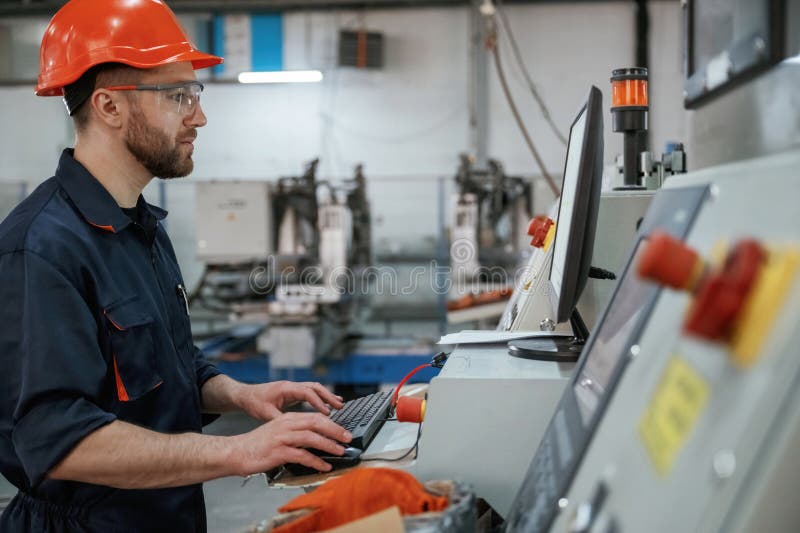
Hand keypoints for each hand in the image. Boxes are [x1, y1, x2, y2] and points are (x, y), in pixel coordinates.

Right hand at [232, 412, 351, 475]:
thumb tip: (316, 439)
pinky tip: (324, 466)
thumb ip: (296, 432)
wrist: (236, 452)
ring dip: (329, 445)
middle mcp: (286, 425)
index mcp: (287, 419)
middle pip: (317, 423)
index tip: (343, 430)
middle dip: (335, 430)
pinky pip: (303, 455)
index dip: (332, 423)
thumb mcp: (278, 432)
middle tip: (348, 438)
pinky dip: (316, 461)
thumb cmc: (257, 445)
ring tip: (340, 451)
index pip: (315, 417)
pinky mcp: (278, 452)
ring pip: (312, 437)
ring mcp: (282, 438)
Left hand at [237, 381, 343, 421]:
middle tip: (340, 407)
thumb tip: (294, 429)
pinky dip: (320, 398)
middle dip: (329, 397)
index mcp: (286, 388)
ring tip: (339, 405)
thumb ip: (281, 420)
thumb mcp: (266, 414)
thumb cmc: (254, 403)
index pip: (307, 393)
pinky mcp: (293, 392)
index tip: (327, 413)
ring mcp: (293, 388)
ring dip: (327, 396)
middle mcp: (291, 385)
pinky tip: (327, 405)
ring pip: (315, 388)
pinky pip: (310, 392)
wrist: (245, 395)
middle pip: (315, 387)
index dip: (318, 403)